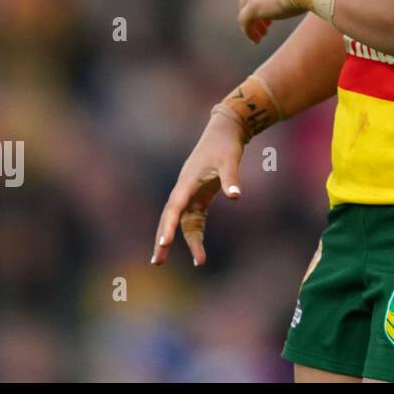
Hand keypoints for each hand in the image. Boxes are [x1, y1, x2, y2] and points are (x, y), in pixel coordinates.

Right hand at [152, 110, 245, 266]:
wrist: (226, 131)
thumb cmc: (226, 144)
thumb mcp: (230, 159)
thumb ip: (231, 178)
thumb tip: (235, 196)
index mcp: (187, 181)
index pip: (174, 207)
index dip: (168, 225)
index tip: (164, 243)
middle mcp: (184, 189)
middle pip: (170, 218)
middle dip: (163, 239)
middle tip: (158, 262)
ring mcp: (190, 193)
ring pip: (181, 221)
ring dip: (182, 241)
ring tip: (196, 262)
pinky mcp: (199, 195)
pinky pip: (193, 218)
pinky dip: (195, 233)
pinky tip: (199, 250)